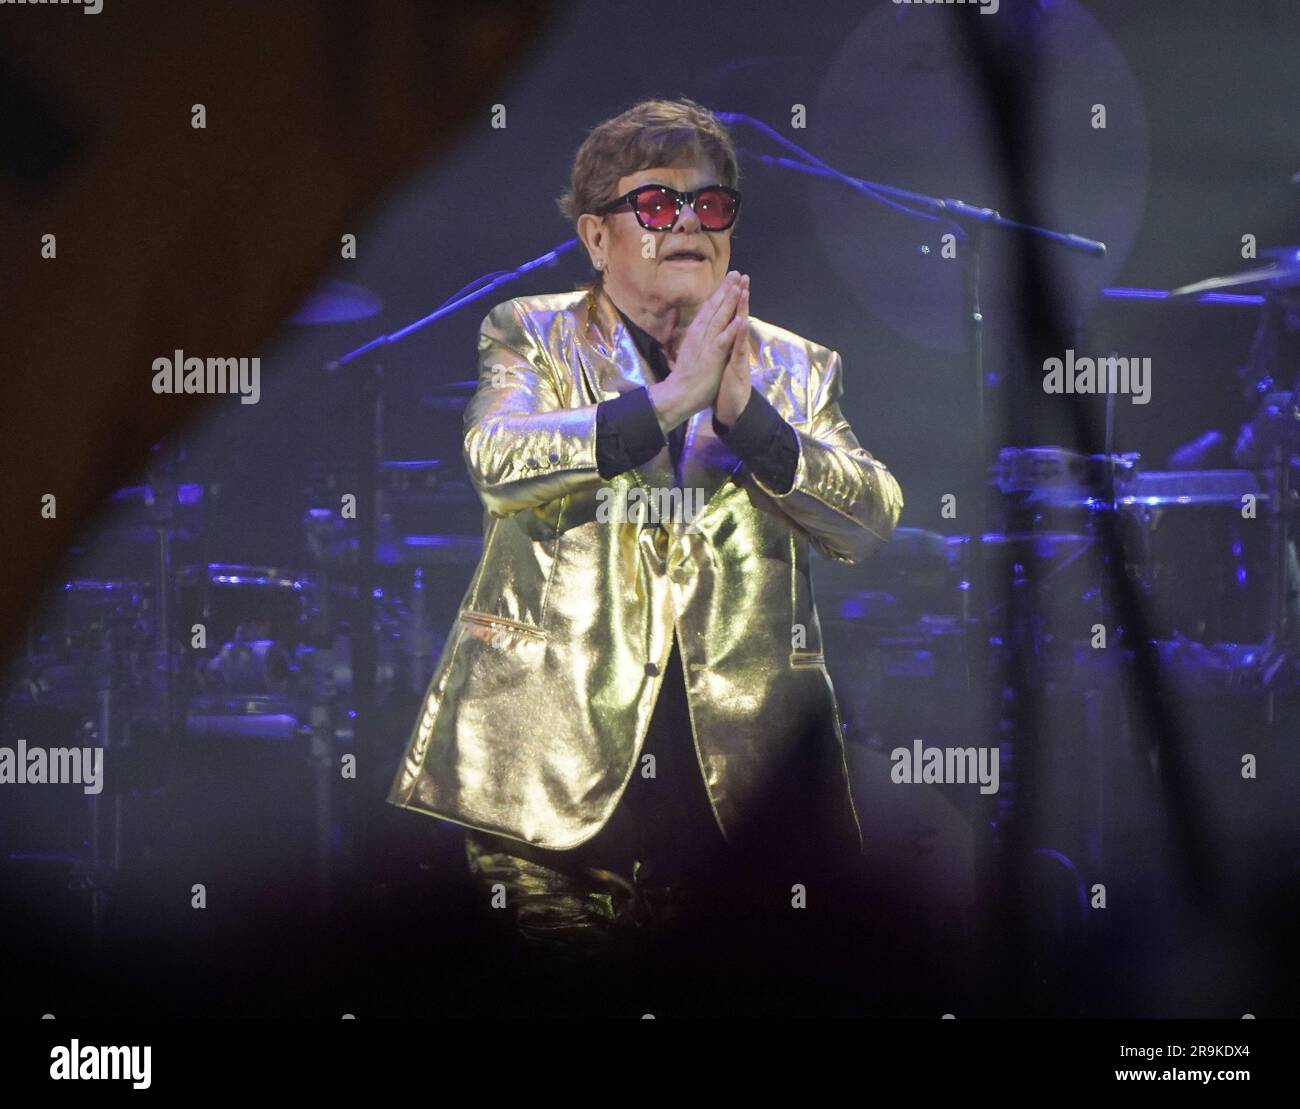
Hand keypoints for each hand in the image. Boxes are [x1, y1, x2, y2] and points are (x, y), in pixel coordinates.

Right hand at [647, 271, 744, 431]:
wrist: (678, 394)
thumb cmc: (685, 376)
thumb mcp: (687, 351)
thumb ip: (692, 338)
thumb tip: (694, 330)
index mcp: (696, 333)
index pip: (709, 309)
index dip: (720, 293)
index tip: (729, 280)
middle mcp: (700, 334)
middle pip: (715, 307)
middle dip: (727, 290)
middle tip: (737, 273)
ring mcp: (706, 343)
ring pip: (719, 318)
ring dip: (729, 301)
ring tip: (739, 285)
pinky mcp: (712, 356)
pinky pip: (723, 340)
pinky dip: (731, 329)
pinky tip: (740, 318)